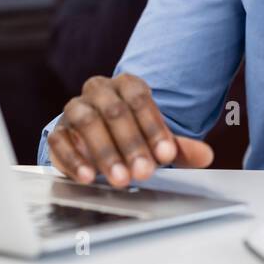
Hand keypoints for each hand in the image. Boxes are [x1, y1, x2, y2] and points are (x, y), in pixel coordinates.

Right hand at [47, 73, 213, 187]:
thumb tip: (206, 155)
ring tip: (120, 178)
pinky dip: (74, 159)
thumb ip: (179, 147)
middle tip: (144, 172)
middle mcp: (99, 90)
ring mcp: (75, 108)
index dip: (153, 127)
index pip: (139, 98)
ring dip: (105, 152)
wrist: (98, 139)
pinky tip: (88, 177)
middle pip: (114, 110)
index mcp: (126, 85)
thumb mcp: (157, 141)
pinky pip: (61, 140)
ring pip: (87, 121)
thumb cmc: (133, 136)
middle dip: (131, 144)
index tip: (166, 155)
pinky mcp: (57, 130)